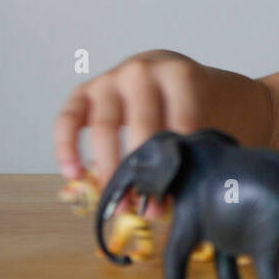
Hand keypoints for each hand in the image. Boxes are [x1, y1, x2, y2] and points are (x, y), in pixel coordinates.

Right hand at [53, 50, 263, 217]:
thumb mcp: (212, 122)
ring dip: (108, 169)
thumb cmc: (205, 107)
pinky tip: (74, 175)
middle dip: (143, 172)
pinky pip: (67, 119)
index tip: (173, 196)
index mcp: (180, 74)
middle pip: (140, 126)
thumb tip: (172, 203)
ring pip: (103, 126)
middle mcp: (142, 71)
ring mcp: (110, 78)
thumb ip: (196, 155)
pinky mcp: (85, 90)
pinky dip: (65, 147)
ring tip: (117, 203)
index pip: (178, 123)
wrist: (191, 81)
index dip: (176, 163)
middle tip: (146, 207)